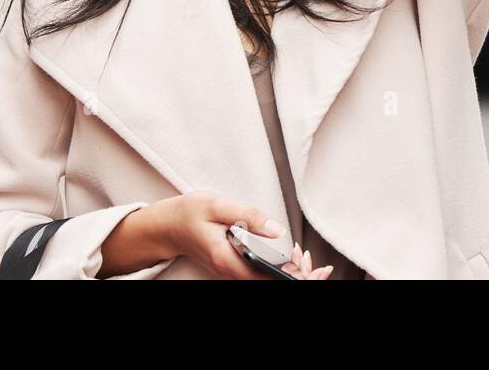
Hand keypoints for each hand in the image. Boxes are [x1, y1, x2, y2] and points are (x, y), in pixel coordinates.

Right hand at [153, 191, 331, 279]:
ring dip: (290, 274)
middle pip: (269, 283)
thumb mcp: (216, 205)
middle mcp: (231, 271)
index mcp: (226, 259)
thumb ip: (247, 215)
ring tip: (307, 260)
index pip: (263, 277)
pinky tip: (292, 258)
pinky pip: (261, 275)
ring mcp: (234, 271)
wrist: (169, 225)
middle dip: (296, 277)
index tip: (308, 267)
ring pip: (266, 281)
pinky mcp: (236, 267)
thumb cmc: (189, 214)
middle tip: (319, 269)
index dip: (289, 276)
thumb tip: (275, 228)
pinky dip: (280, 270)